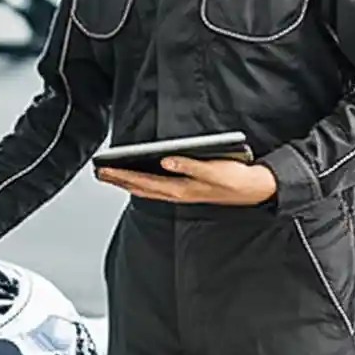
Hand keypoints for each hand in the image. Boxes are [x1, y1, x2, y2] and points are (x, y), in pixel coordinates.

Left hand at [95, 157, 277, 205]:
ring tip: (112, 175)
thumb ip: (189, 165)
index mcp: (181, 188)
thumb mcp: (214, 170)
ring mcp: (182, 193)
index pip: (144, 183)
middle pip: (141, 188)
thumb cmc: (236, 179)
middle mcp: (178, 193)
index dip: (123, 176)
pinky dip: (143, 184)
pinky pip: (157, 188)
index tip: (105, 170)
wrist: (255, 189)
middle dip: (119, 180)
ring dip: (128, 183)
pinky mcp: (187, 190)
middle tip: (99, 173)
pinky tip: (138, 179)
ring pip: (147, 189)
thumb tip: (166, 161)